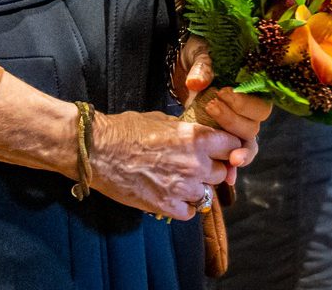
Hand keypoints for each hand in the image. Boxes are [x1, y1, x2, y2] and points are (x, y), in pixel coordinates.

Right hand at [87, 108, 239, 220]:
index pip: (233, 146)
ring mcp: (182, 187)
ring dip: (196, 189)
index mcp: (197, 138)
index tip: (221, 151)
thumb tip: (197, 136)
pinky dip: (184, 207)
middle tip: (195, 167)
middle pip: (222, 173)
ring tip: (179, 182)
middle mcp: (195, 164)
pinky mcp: (166, 206)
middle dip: (211, 170)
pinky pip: (189, 212)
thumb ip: (187, 130)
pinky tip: (172, 197)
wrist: (99, 150)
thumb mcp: (163, 119)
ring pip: (206, 194)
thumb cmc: (126, 130)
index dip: (227, 148)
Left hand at [172, 37, 270, 171]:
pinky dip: (231, 168)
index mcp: (253, 89)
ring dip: (238, 152)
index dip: (243, 102)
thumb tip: (197, 83)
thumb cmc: (201, 54)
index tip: (222, 93)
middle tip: (211, 108)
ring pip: (246, 144)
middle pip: (252, 127)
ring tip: (227, 157)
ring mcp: (236, 126)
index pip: (259, 104)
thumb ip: (203, 67)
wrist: (187, 65)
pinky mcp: (222, 138)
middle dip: (233, 122)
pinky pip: (233, 155)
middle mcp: (249, 111)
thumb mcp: (201, 54)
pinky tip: (228, 179)